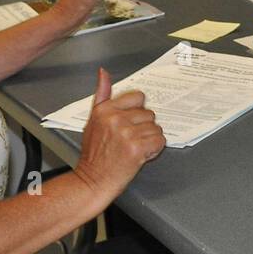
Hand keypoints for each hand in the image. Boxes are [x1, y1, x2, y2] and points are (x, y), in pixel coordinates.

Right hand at [75, 68, 165, 206]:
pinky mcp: (137, 147)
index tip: (130, 123)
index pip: (138, 97)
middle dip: (144, 128)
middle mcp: (115, 118)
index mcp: (105, 109)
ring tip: (133, 149)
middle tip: (129, 141)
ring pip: (156, 128)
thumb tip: (103, 73)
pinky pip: (160, 141)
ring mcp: (127, 132)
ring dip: (150, 140)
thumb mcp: (93, 120)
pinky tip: (141, 155)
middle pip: (149, 114)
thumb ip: (102, 95)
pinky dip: (154, 150)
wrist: (92, 181)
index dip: (138, 112)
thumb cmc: (94, 154)